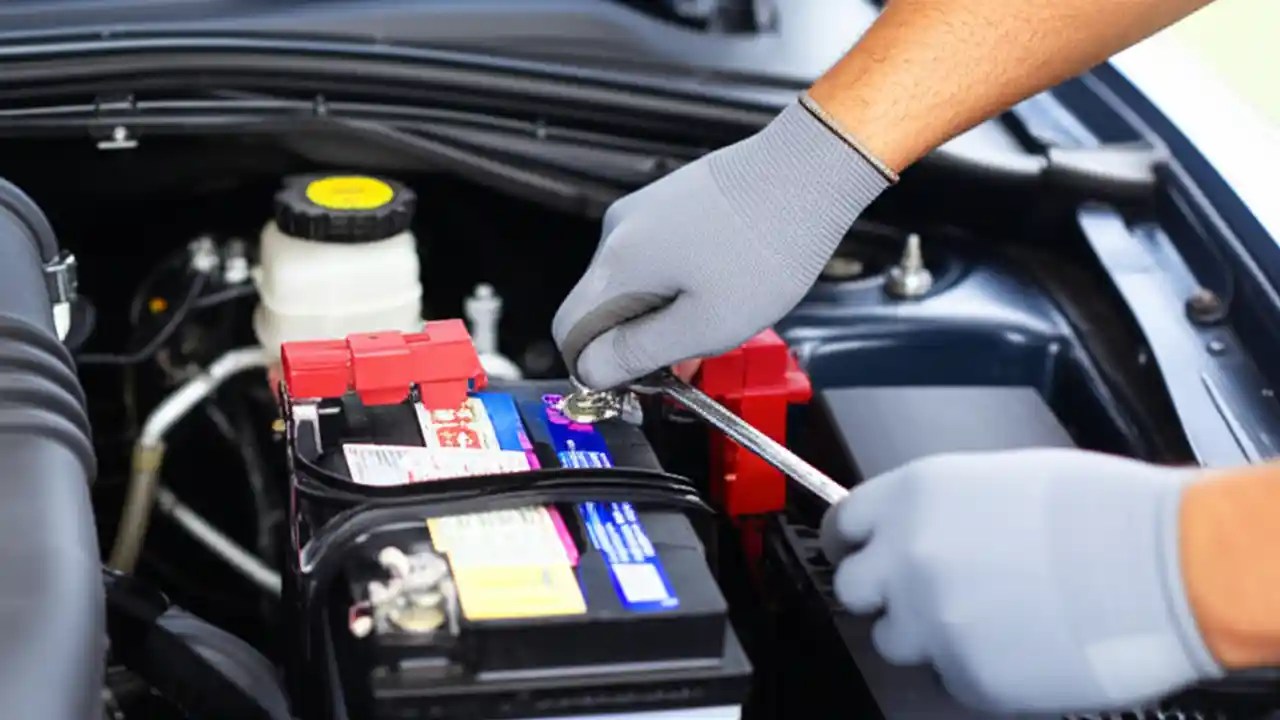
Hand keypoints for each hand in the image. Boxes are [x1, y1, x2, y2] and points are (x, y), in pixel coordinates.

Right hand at [552, 101, 888, 388]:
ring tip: (716, 317)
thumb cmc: (767, 245)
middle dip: (634, 340)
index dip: (595, 365)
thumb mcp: (705, 324)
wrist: (809, 171)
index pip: (567, 330)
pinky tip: (721, 285)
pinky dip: (678, 282)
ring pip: (630, 282)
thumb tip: (591, 371)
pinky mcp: (671, 201)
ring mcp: (644, 210)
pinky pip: (655, 256)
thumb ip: (639, 352)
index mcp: (618, 262)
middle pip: (599, 305)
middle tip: (686, 358)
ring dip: (660, 311)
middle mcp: (620, 230)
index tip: (633, 381)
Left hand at [821, 448, 1221, 713]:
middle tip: (926, 593)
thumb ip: (939, 508)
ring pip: (894, 640)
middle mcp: (909, 557)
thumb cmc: (1102, 513)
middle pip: (854, 589)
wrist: (1165, 566)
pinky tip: (1018, 641)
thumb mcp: (999, 479)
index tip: (860, 554)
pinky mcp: (967, 675)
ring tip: (989, 617)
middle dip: (884, 593)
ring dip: (927, 634)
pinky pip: (948, 677)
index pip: (842, 525)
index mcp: (914, 497)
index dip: (853, 543)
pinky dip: (974, 666)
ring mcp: (933, 620)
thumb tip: (913, 529)